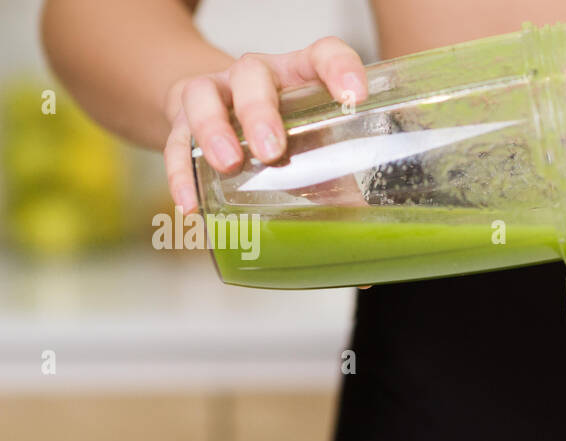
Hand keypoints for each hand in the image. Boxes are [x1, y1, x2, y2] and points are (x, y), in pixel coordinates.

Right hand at [162, 37, 366, 213]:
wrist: (219, 116)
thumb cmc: (282, 132)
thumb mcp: (314, 145)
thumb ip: (338, 179)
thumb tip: (363, 235)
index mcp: (298, 75)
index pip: (323, 54)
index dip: (340, 69)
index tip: (356, 96)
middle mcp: (255, 75)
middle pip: (252, 75)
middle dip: (260, 112)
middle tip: (272, 151)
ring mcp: (214, 93)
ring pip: (203, 96)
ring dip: (213, 130)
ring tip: (228, 165)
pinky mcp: (180, 119)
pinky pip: (176, 141)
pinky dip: (181, 173)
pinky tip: (192, 204)